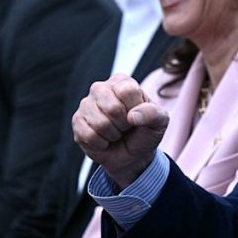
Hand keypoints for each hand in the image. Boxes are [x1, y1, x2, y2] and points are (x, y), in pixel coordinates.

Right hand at [72, 73, 168, 188]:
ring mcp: (86, 104)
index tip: (138, 116)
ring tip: (116, 133)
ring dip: (113, 135)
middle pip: (112, 107)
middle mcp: (101, 88)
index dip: (136, 109)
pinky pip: (88, 135)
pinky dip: (101, 144)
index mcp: (122, 82)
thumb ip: (154, 114)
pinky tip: (104, 140)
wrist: (132, 155)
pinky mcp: (77, 121)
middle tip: (126, 127)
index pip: (127, 91)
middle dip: (123, 124)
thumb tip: (133, 116)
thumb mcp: (160, 122)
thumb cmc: (145, 132)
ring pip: (99, 123)